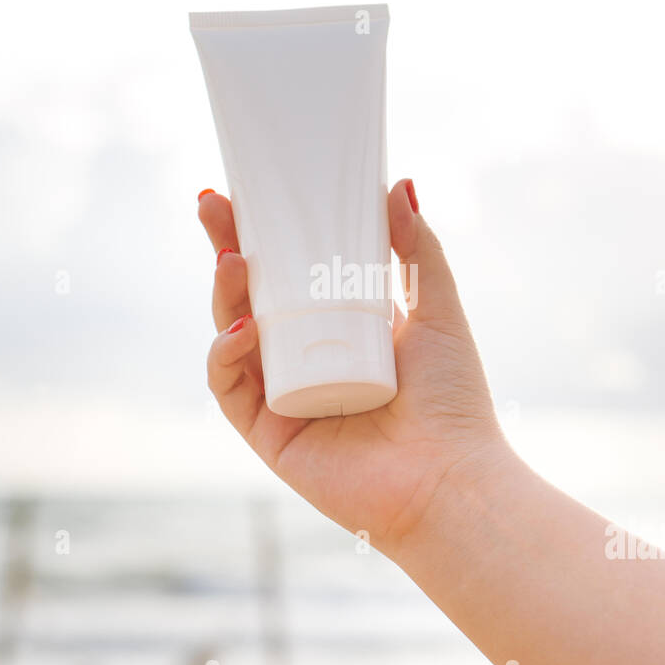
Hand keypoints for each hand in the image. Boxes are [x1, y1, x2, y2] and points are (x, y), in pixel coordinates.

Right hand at [198, 179, 508, 553]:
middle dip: (225, 248)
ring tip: (233, 261)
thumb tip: (399, 184)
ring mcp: (282, 396)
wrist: (449, 480)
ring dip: (223, 295)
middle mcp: (305, 360)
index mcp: (340, 331)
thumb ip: (417, 250)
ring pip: (232, 335)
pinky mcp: (268, 434)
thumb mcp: (438, 310)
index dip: (264, 232)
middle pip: (250, 296)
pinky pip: (230, 388)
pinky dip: (226, 357)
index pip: (290, 271)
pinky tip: (243, 331)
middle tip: (212, 205)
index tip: (246, 189)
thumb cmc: (452, 402)